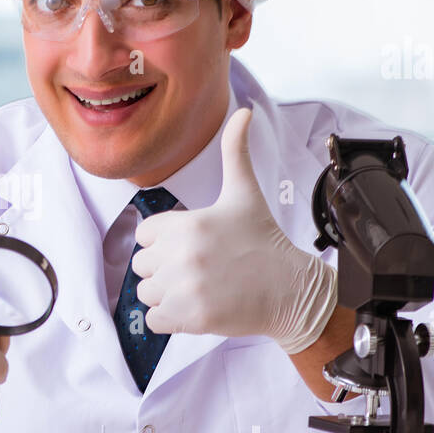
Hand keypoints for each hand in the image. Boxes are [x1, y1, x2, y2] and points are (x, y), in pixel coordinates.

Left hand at [130, 107, 337, 353]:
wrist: (291, 290)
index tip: (191, 245)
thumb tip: (244, 111)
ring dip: (166, 295)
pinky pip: (153, 321)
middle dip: (164, 269)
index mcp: (187, 224)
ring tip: (199, 288)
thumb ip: (235, 151)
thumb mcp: (245, 193)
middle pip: (142, 266)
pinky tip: (195, 307)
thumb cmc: (264, 241)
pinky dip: (169, 319)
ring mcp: (185, 289)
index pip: (144, 235)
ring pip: (146, 294)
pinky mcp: (190, 318)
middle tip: (198, 268)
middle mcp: (182, 255)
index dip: (164, 241)